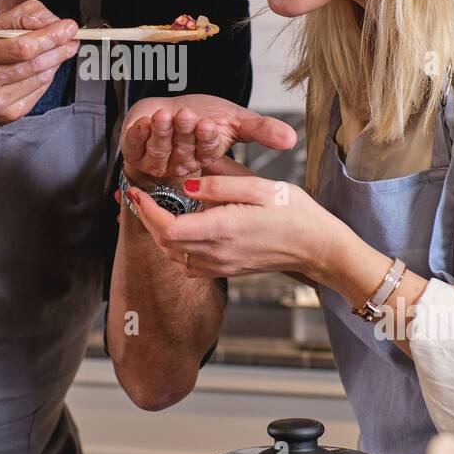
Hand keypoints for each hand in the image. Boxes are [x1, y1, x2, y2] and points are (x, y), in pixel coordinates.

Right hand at [0, 0, 78, 132]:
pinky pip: (36, 93)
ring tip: (63, 50)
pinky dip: (46, 78)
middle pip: (32, 63)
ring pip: (38, 78)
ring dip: (56, 62)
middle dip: (58, 48)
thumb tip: (50, 21)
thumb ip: (16, 20)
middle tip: (72, 38)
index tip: (68, 26)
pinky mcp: (4, 116)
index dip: (50, 36)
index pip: (20, 46)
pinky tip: (45, 69)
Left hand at [120, 95, 295, 185]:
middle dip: (184, 132)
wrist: (163, 110)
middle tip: (186, 115)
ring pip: (159, 151)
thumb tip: (292, 139)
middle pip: (182, 151)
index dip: (206, 139)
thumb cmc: (201, 115)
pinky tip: (143, 122)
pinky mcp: (134, 154)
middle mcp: (182, 163)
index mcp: (206, 159)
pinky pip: (134, 147)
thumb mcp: (234, 119)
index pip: (208, 151)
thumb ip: (260, 129)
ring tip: (165, 115)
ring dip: (162, 132)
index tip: (208, 123)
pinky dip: (136, 135)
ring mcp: (157, 161)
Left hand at [124, 159, 350, 282]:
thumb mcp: (259, 187)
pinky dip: (175, 246)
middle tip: (138, 196)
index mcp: (222, 230)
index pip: (167, 228)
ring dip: (159, 233)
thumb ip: (219, 184)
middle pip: (164, 242)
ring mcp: (220, 266)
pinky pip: (188, 264)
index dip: (145, 211)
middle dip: (146, 219)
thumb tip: (187, 182)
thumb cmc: (294, 213)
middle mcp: (216, 253)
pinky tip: (180, 227)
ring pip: (173, 255)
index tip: (136, 192)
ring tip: (154, 208)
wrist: (317, 248)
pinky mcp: (225, 270)